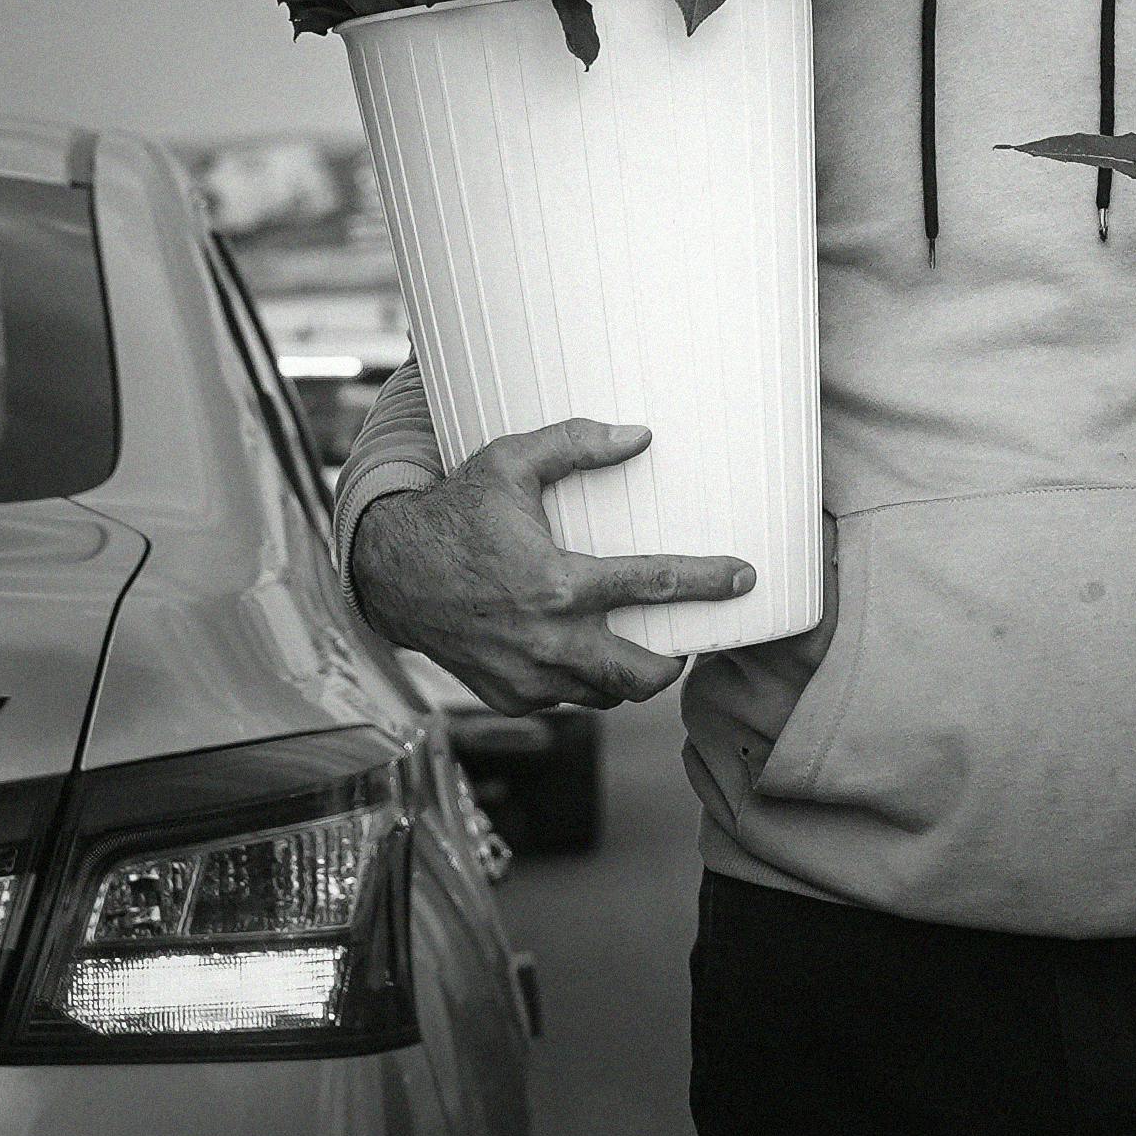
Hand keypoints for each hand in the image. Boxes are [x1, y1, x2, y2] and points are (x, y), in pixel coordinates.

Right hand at [346, 417, 755, 712]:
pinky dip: (581, 682)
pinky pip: (565, 701)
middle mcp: (546, 641)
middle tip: (688, 638)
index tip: (744, 577)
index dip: (706, 582)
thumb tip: (640, 434)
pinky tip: (582, 652)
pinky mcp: (510, 698)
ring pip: (606, 696)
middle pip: (643, 675)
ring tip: (639, 644)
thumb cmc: (454, 512)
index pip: (652, 586)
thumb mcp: (507, 462)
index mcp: (555, 583)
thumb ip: (574, 443)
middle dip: (677, 662)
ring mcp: (527, 678)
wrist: (390, 573)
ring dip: (628, 675)